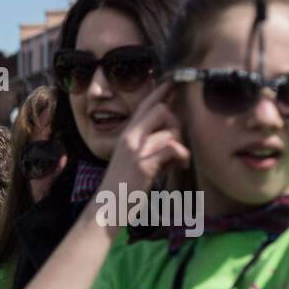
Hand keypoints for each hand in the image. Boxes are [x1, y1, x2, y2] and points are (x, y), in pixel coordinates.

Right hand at [98, 81, 189, 219]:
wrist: (107, 208)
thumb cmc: (122, 187)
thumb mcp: (132, 160)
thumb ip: (147, 144)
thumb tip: (171, 134)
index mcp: (126, 135)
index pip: (144, 105)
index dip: (160, 91)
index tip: (173, 80)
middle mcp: (129, 138)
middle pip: (161, 110)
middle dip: (175, 124)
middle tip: (175, 144)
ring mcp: (135, 150)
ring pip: (169, 131)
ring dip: (179, 146)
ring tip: (175, 162)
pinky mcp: (144, 163)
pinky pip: (173, 147)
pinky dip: (181, 157)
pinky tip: (178, 167)